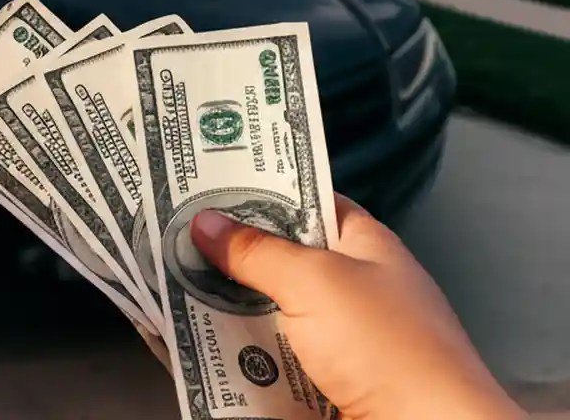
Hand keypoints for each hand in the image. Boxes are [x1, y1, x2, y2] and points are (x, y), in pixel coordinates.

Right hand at [190, 196, 522, 419]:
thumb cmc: (391, 349)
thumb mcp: (314, 282)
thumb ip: (257, 251)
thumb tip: (209, 224)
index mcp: (364, 245)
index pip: (307, 202)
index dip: (261, 193)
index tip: (209, 190)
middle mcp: (354, 287)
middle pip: (281, 260)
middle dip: (233, 258)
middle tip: (178, 247)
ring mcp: (342, 338)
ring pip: (273, 312)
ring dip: (233, 312)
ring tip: (180, 297)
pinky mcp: (329, 379)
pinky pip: (276, 359)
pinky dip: (247, 356)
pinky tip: (213, 350)